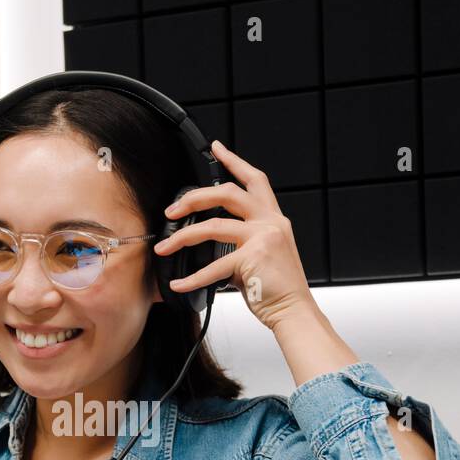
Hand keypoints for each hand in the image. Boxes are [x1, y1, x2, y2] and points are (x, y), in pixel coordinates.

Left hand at [153, 139, 315, 330]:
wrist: (295, 312)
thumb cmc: (278, 289)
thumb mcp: (265, 255)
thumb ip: (243, 242)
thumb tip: (211, 244)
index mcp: (274, 218)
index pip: (254, 179)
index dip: (234, 161)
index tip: (216, 148)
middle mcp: (270, 222)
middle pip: (227, 193)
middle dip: (194, 198)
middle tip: (172, 210)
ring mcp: (263, 238)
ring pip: (213, 226)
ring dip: (182, 237)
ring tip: (165, 248)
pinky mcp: (253, 258)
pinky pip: (213, 266)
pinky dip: (192, 278)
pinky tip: (179, 284)